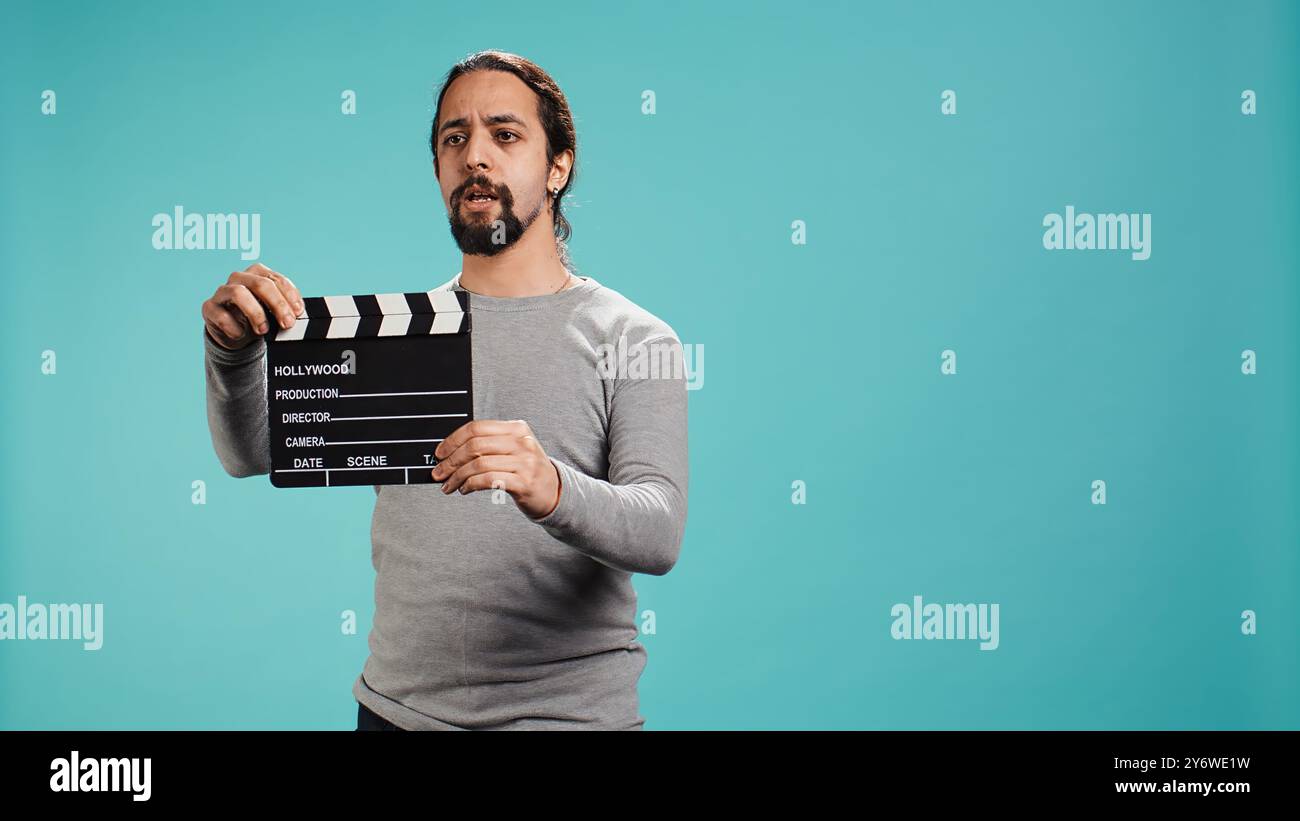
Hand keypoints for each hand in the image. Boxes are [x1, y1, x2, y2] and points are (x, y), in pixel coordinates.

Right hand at [201, 262, 304, 350]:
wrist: (234, 333)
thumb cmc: (259, 317)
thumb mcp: (274, 312)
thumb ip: (287, 310)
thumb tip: (302, 315)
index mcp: (258, 274)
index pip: (276, 279)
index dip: (289, 295)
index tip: (298, 312)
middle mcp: (239, 278)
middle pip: (260, 283)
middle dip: (277, 304)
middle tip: (288, 324)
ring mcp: (222, 292)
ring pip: (238, 293)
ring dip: (255, 313)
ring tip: (264, 330)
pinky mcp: (209, 308)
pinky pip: (221, 315)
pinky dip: (233, 327)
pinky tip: (241, 334)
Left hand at [431, 419, 561, 518]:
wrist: (554, 491)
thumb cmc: (527, 469)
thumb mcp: (513, 448)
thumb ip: (488, 444)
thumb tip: (450, 451)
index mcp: (516, 428)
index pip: (476, 428)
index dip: (453, 440)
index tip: (440, 453)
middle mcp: (521, 442)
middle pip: (475, 446)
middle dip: (451, 461)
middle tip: (439, 472)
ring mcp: (524, 462)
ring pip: (478, 464)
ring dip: (457, 476)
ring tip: (449, 485)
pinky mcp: (524, 482)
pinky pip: (488, 480)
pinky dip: (470, 485)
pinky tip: (465, 489)